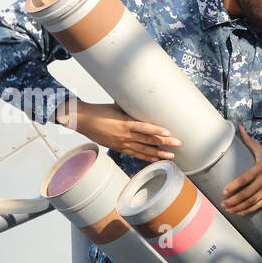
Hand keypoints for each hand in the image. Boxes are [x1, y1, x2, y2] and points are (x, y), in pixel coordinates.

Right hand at [56, 100, 180, 161]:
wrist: (82, 120)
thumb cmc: (100, 111)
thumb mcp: (117, 107)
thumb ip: (131, 108)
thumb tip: (144, 103)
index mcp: (124, 123)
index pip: (144, 127)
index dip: (157, 130)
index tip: (169, 132)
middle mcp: (125, 135)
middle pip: (148, 140)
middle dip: (165, 143)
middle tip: (178, 144)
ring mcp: (122, 143)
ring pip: (144, 150)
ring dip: (159, 153)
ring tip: (171, 156)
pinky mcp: (119, 148)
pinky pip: (135, 154)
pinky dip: (146, 157)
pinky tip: (156, 159)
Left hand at [222, 127, 261, 215]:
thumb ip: (248, 141)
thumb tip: (239, 128)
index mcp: (260, 169)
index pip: (245, 179)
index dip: (234, 186)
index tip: (225, 191)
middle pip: (247, 193)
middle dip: (234, 200)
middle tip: (223, 204)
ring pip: (252, 201)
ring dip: (239, 207)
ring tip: (229, 209)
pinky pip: (259, 205)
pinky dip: (249, 210)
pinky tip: (240, 212)